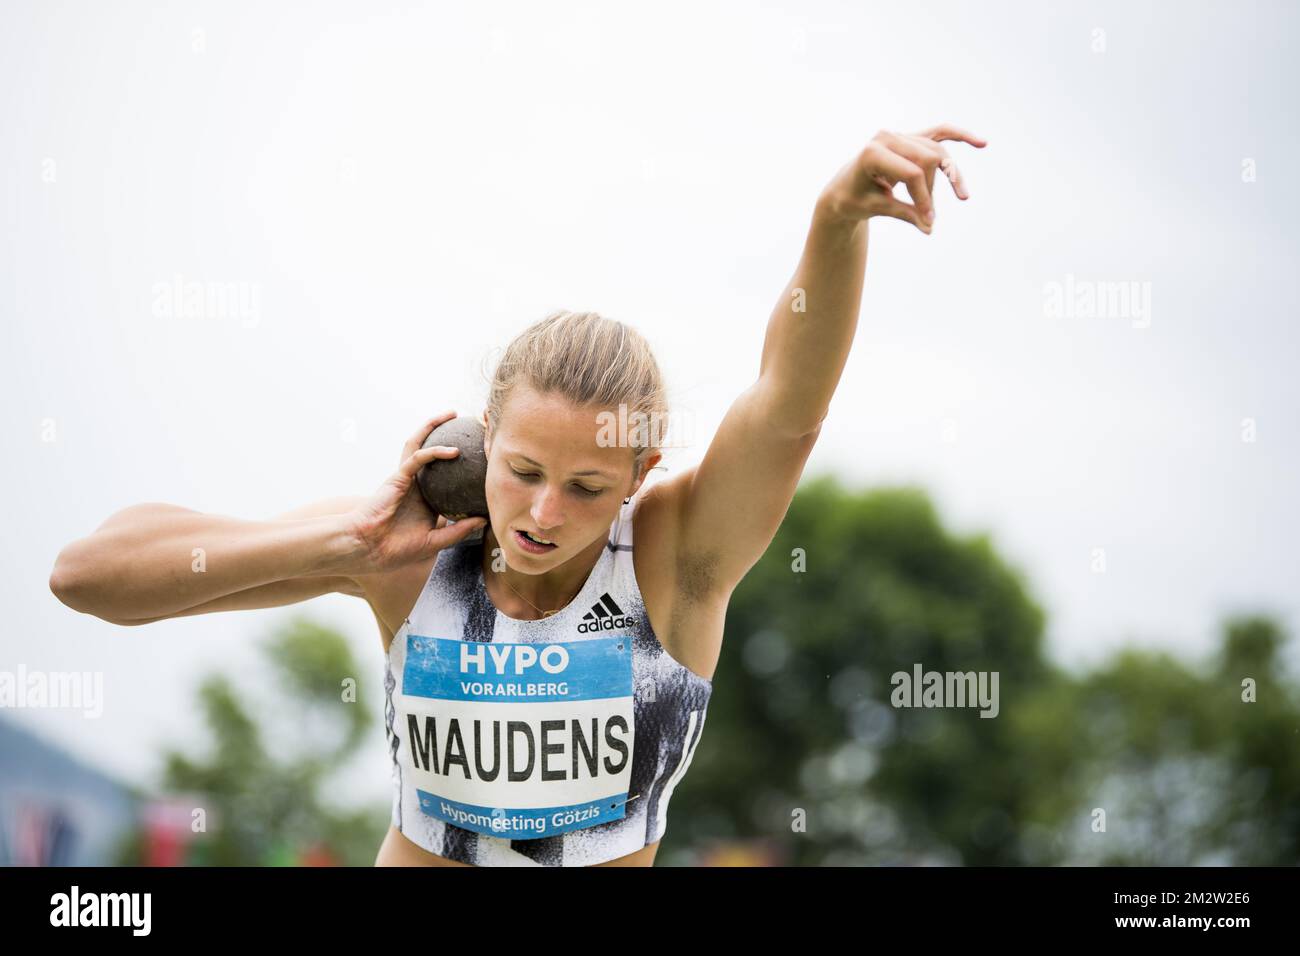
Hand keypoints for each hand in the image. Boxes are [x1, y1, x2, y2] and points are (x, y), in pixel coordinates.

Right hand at [345, 411, 486, 572]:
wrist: (370, 550)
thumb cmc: (396, 549)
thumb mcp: (435, 541)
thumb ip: (458, 530)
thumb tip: (484, 520)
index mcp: (424, 498)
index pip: (443, 475)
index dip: (457, 463)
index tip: (478, 455)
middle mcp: (416, 484)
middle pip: (430, 450)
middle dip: (444, 432)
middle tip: (465, 423)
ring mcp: (406, 478)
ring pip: (420, 443)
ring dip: (433, 426)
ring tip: (451, 413)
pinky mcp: (398, 477)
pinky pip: (417, 458)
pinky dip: (434, 451)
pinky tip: (453, 450)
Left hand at [817, 123, 987, 233]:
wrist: (844, 189)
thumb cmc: (854, 200)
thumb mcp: (876, 209)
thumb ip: (904, 214)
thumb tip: (930, 227)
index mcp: (872, 152)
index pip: (911, 173)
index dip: (923, 199)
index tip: (928, 221)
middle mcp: (887, 137)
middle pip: (928, 160)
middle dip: (931, 190)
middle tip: (929, 217)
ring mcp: (899, 135)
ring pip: (936, 153)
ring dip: (948, 176)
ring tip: (961, 195)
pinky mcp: (910, 139)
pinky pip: (940, 133)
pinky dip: (959, 136)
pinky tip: (981, 143)